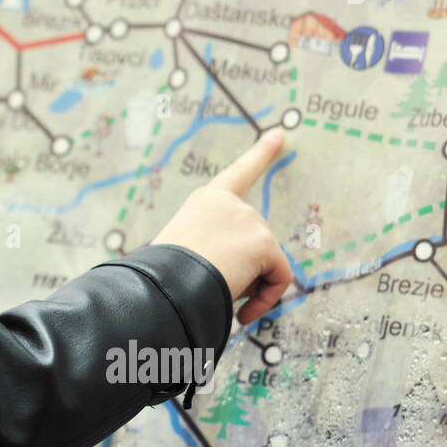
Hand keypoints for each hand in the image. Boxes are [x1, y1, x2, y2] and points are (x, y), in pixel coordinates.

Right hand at [151, 128, 292, 325]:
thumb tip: (235, 277)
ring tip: (217, 292)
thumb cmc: (164, 276)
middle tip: (215, 286)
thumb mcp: (183, 251)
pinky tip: (242, 311)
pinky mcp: (264, 242)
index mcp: (206, 201)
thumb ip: (211, 250)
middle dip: (244, 270)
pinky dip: (265, 300)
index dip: (262, 153)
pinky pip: (279, 279)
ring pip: (265, 264)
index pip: (239, 173)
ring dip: (248, 286)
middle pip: (255, 243)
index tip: (281, 134)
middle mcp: (231, 203)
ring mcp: (249, 220)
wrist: (167, 285)